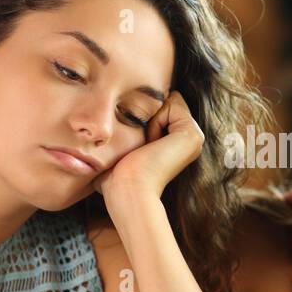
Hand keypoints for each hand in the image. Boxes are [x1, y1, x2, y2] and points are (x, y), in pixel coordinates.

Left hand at [95, 91, 202, 205]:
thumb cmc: (117, 177)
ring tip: (146, 147)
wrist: (128, 190)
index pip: (159, 107)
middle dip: (147, 116)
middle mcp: (189, 140)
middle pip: (164, 102)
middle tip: (142, 147)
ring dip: (150, 119)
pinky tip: (151, 144)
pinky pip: (172, 104)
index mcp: (177, 143)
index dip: (142, 117)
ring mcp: (195, 137)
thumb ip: (126, 130)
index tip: (137, 147)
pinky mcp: (192, 134)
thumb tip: (96, 119)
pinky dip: (155, 120)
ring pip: (168, 101)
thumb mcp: (121, 149)